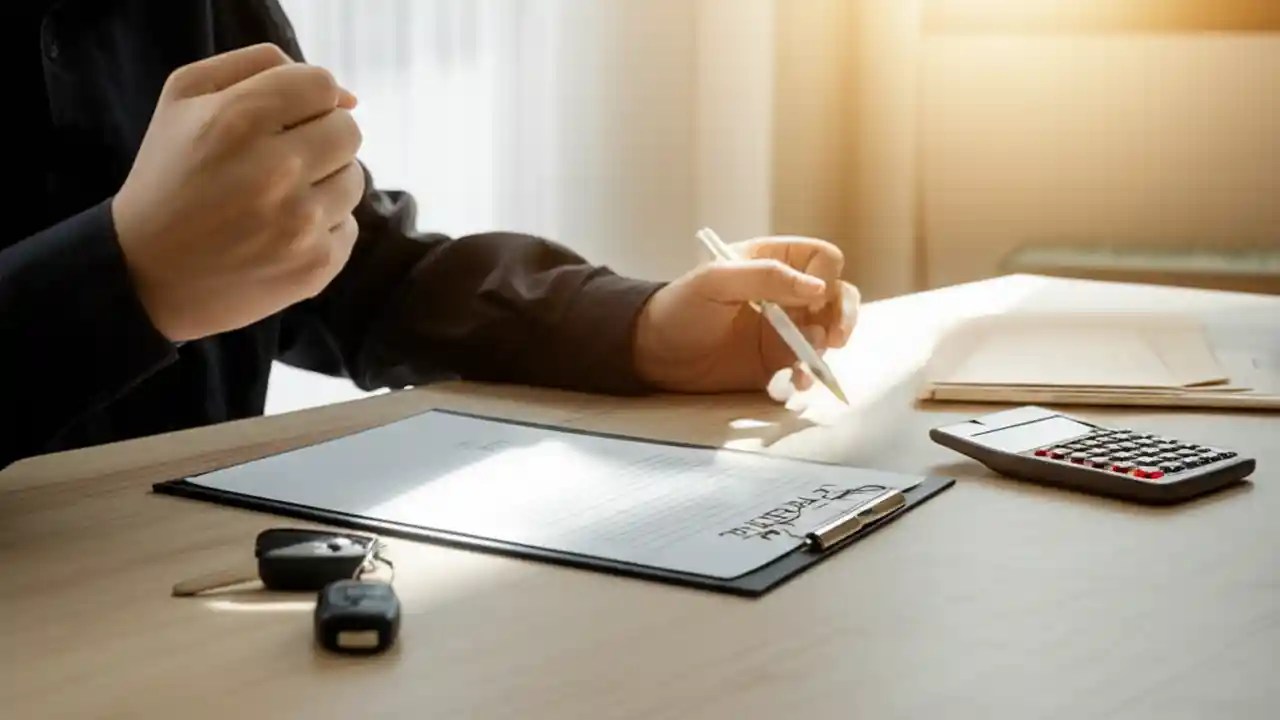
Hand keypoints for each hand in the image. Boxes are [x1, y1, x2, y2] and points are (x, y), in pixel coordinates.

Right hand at [112, 43, 364, 341]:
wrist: (146, 275)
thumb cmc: (171, 174)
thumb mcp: (185, 96)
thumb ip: (261, 66)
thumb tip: (346, 96)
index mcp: (238, 119)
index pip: (321, 84)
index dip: (308, 98)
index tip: (288, 118)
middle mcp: (275, 171)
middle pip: (348, 130)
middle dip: (320, 138)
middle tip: (280, 160)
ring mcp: (299, 222)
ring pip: (354, 179)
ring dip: (323, 184)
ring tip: (275, 200)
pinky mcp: (315, 264)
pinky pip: (349, 226)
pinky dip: (321, 229)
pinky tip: (278, 236)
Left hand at [633, 236, 858, 393]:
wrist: (653, 354)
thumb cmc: (678, 307)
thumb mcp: (715, 281)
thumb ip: (766, 277)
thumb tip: (819, 290)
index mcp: (772, 261)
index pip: (822, 259)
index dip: (824, 277)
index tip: (810, 298)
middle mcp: (786, 293)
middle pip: (838, 295)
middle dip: (843, 315)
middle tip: (835, 337)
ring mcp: (784, 328)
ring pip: (828, 332)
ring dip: (826, 347)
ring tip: (808, 361)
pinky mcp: (776, 361)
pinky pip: (807, 365)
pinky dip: (808, 374)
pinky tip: (796, 382)